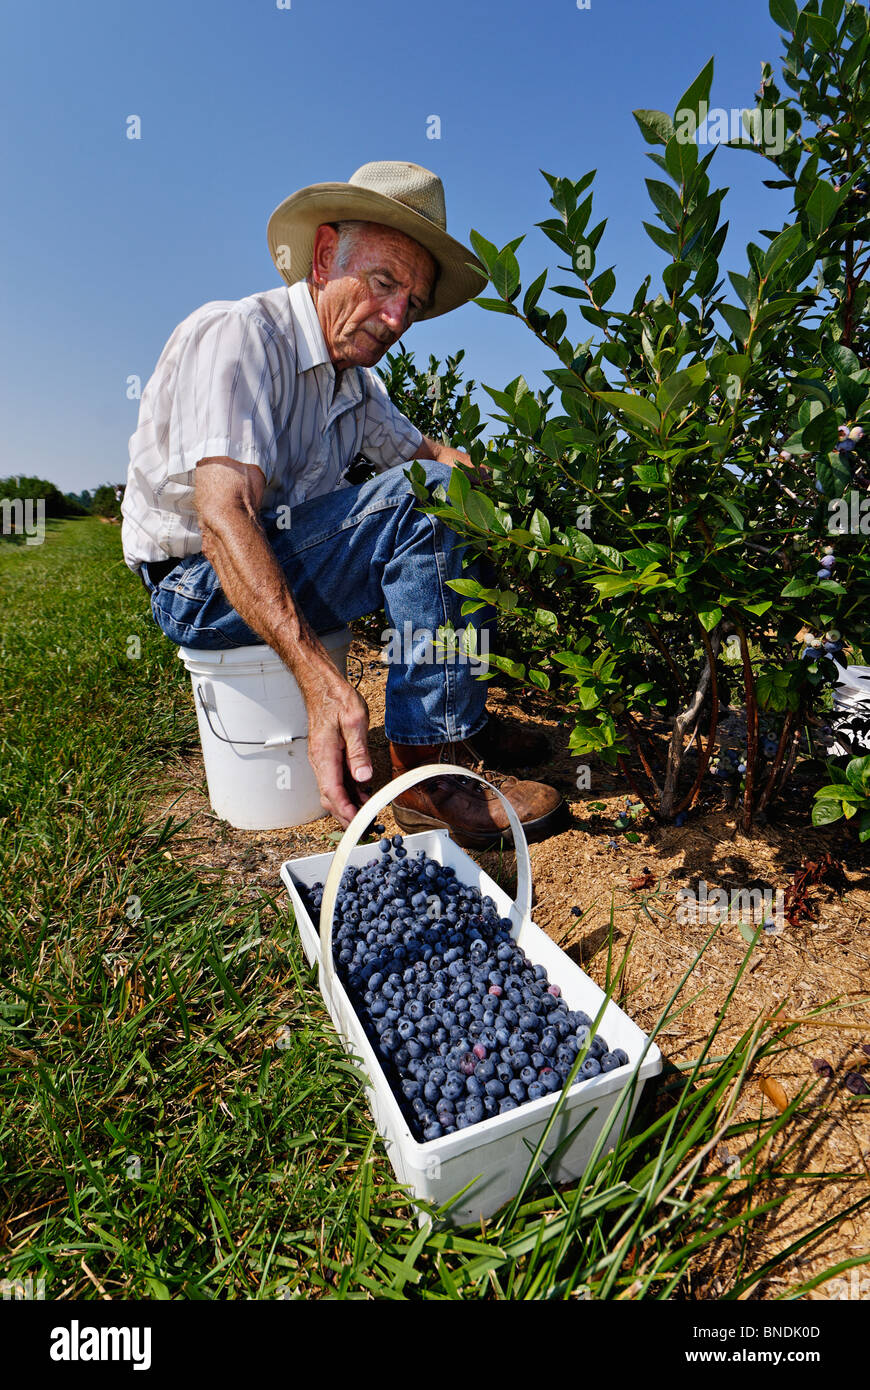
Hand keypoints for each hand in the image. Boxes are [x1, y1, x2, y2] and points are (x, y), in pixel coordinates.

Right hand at [300, 665, 372, 827]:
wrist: (321, 686)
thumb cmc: (337, 699)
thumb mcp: (355, 721)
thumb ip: (358, 751)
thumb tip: (363, 778)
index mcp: (324, 755)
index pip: (332, 792)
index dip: (346, 810)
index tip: (359, 822)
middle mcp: (320, 762)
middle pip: (330, 798)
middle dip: (346, 816)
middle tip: (366, 827)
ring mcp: (322, 761)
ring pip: (332, 792)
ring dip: (348, 806)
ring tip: (369, 813)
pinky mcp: (327, 759)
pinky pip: (335, 782)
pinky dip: (348, 793)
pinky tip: (364, 795)